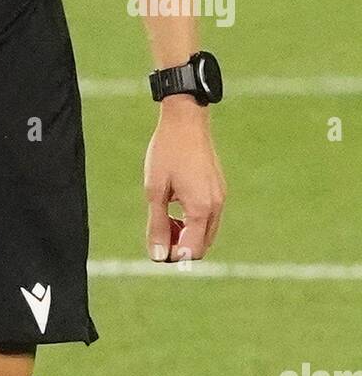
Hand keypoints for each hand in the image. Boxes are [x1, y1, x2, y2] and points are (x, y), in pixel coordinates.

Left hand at [144, 99, 226, 261]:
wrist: (185, 120)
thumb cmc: (167, 152)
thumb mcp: (155, 190)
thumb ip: (157, 224)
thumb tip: (157, 255)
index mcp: (201, 209)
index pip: (192, 251)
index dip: (173, 255)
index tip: (156, 245)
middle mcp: (216, 206)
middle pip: (202, 245)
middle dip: (181, 246)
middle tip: (159, 230)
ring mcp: (220, 196)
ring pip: (206, 231)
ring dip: (188, 233)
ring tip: (166, 215)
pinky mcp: (219, 188)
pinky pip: (210, 216)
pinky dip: (194, 220)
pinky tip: (176, 203)